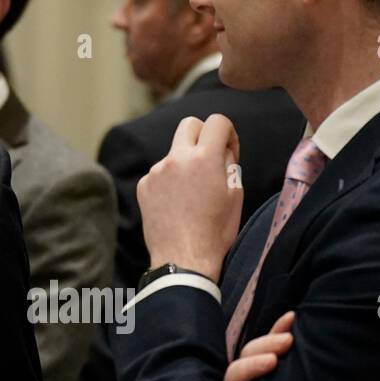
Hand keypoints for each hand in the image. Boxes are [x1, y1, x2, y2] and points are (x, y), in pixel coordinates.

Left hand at [138, 114, 243, 281]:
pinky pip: (160, 172)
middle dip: (203, 135)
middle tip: (210, 159)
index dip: (228, 133)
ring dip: (185, 162)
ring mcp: (156, 171)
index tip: (229, 151)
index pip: (217, 121)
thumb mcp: (235, 196)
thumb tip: (222, 151)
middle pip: (189, 124)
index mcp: (204, 159)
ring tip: (194, 193)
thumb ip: (230, 165)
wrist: (183, 259)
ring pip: (174, 152)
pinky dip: (170, 180)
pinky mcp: (144, 185)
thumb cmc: (215, 232)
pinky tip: (177, 204)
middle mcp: (176, 159)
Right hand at [213, 311, 294, 380]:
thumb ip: (278, 346)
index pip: (257, 347)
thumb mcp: (271, 374)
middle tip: (287, 342)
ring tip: (272, 362)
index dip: (273, 333)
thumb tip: (293, 315)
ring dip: (252, 367)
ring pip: (234, 376)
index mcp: (250, 372)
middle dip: (266, 347)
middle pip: (246, 358)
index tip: (292, 319)